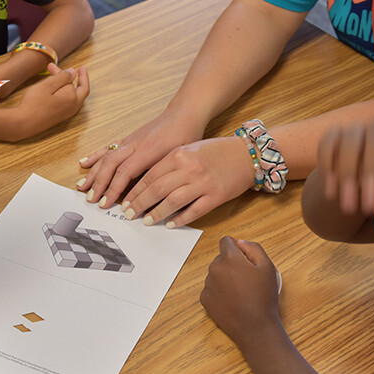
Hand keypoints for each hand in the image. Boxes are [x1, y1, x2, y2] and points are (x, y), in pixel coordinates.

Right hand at [0, 64, 88, 141]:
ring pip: (75, 96)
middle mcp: (73, 107)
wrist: (23, 123)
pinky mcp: (60, 117)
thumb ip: (63, 77)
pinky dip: (67, 94)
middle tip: (81, 69)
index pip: (71, 80)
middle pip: (81, 90)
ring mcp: (67, 114)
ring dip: (71, 86)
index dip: (64, 72)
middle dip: (79, 78)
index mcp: (72, 98)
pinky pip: (69, 103)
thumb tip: (74, 72)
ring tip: (62, 78)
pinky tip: (58, 90)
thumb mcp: (48, 85)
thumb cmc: (34, 103)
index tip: (54, 65)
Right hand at [76, 108, 205, 208]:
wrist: (184, 114)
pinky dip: (95, 156)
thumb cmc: (186, 135)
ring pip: (106, 156)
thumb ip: (164, 174)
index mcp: (148, 150)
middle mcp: (135, 144)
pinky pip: (108, 147)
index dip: (114, 189)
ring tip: (81, 187)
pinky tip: (84, 163)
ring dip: (93, 173)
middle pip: (110, 165)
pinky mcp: (128, 138)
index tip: (106, 204)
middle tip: (91, 200)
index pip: (125, 172)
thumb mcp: (180, 157)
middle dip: (99, 184)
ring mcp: (129, 140)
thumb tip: (154, 198)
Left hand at [118, 136, 255, 226]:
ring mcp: (203, 183)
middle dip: (140, 204)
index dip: (136, 191)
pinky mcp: (215, 196)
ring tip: (146, 221)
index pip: (150, 175)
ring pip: (172, 201)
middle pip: (157, 189)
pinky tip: (170, 224)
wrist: (246, 154)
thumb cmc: (217, 151)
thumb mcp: (190, 149)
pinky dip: (179, 219)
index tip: (126, 201)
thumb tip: (149, 182)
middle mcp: (189, 168)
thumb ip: (170, 162)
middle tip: (129, 214)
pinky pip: (193, 211)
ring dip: (156, 213)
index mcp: (179, 154)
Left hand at [200, 236, 281, 346]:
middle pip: (221, 258)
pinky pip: (212, 288)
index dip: (237, 248)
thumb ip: (254, 248)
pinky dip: (220, 292)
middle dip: (232, 264)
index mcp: (229, 258)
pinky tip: (233, 301)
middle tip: (247, 279)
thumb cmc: (263, 297)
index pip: (226, 241)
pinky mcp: (205, 300)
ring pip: (216, 274)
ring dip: (225, 278)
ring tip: (241, 292)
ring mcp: (208, 285)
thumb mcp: (267, 266)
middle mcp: (214, 269)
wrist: (254, 327)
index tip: (245, 260)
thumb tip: (240, 243)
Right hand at [316, 119, 373, 216]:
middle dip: (372, 176)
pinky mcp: (333, 133)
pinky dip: (329, 168)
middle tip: (368, 206)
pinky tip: (331, 190)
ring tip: (348, 206)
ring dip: (348, 177)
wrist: (361, 177)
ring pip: (349, 146)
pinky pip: (327, 146)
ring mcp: (355, 127)